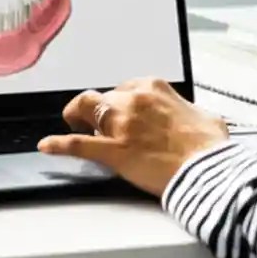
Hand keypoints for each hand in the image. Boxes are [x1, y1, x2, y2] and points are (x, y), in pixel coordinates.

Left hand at [37, 78, 229, 196]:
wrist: (207, 170)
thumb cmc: (209, 147)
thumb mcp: (204, 116)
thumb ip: (187, 111)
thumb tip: (189, 117)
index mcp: (155, 87)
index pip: (125, 87)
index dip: (120, 101)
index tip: (122, 110)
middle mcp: (133, 100)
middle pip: (103, 97)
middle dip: (99, 109)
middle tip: (97, 120)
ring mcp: (120, 125)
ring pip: (84, 109)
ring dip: (78, 117)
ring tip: (73, 123)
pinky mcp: (113, 151)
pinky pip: (76, 144)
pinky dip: (59, 144)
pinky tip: (47, 145)